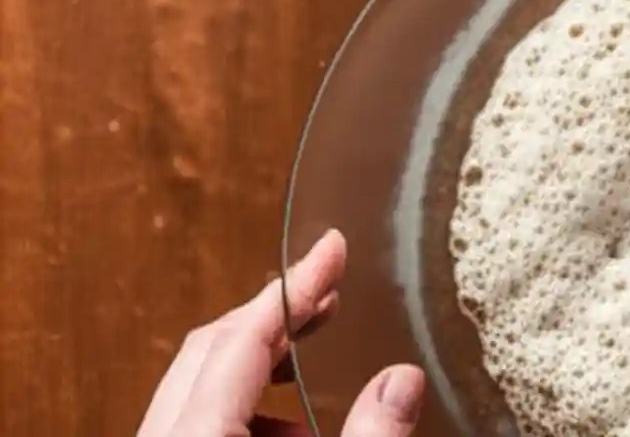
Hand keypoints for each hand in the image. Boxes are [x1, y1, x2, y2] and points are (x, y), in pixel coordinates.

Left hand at [138, 230, 424, 436]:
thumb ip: (370, 435)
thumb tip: (401, 379)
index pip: (245, 334)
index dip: (296, 285)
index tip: (331, 247)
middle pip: (211, 346)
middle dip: (275, 312)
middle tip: (326, 288)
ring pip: (197, 384)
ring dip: (258, 366)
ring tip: (315, 373)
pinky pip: (192, 420)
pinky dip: (240, 410)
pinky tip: (292, 432)